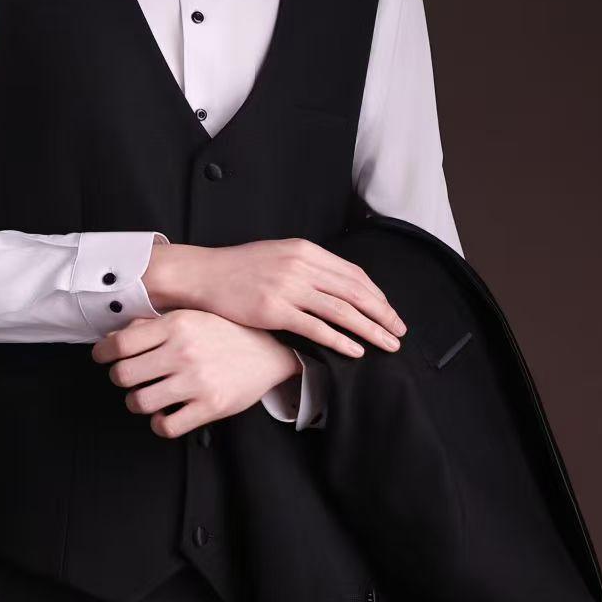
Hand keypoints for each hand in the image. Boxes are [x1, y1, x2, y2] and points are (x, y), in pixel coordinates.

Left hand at [90, 310, 300, 438]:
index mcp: (176, 325)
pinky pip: (167, 426)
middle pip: (124, 375)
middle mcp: (184, 351)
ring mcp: (197, 381)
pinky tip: (165, 413)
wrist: (268, 351)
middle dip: (120, 378)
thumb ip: (150, 325)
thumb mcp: (188, 317)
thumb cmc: (223, 333)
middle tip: (127, 377)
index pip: (120, 344)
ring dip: (136, 402)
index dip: (102, 354)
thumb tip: (113, 340)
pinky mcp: (210, 406)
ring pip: (140, 402)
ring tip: (145, 396)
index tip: (102, 358)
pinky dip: (159, 423)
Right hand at [144, 237, 405, 357]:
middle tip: (399, 332)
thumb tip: (337, 284)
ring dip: (370, 330)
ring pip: (342, 311)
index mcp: (305, 250)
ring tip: (387, 344)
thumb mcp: (278, 254)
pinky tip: (355, 351)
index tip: (390, 312)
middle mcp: (300, 265)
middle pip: (355, 292)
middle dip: (383, 314)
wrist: (202, 274)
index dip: (377, 295)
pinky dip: (340, 340)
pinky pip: (316, 328)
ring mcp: (288, 287)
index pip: (354, 274)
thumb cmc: (238, 268)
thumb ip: (307, 265)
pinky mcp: (274, 310)